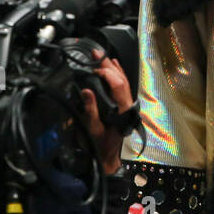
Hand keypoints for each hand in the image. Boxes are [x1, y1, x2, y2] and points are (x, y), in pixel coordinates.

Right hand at [80, 48, 134, 175]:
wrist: (108, 159)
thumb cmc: (101, 147)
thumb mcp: (92, 130)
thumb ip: (90, 110)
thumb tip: (87, 91)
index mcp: (122, 110)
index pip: (118, 85)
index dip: (107, 74)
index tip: (94, 69)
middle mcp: (127, 105)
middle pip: (121, 79)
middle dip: (108, 65)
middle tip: (96, 54)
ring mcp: (126, 105)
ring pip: (123, 81)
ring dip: (113, 67)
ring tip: (102, 56)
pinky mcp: (122, 106)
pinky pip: (122, 86)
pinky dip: (117, 74)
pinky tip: (113, 66)